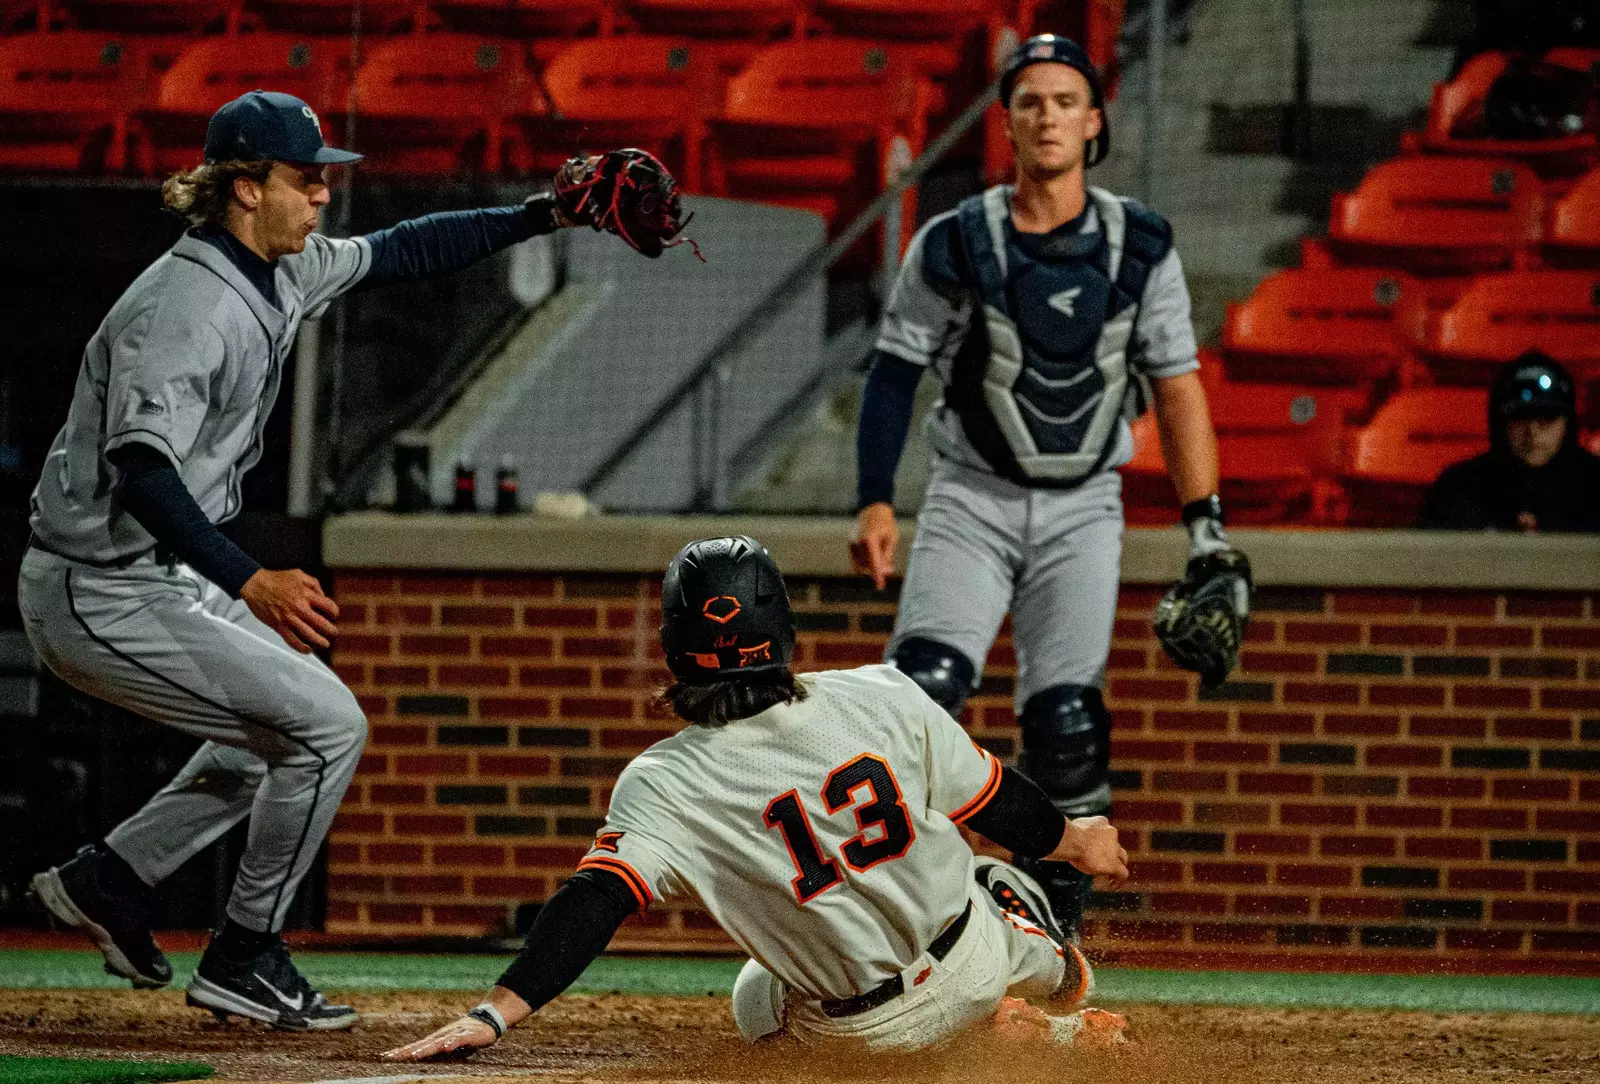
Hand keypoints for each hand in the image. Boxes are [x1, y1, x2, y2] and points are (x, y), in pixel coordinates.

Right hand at [240, 568, 338, 652]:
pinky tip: (307, 650)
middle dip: (331, 630)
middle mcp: (299, 608)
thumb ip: (314, 584)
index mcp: (306, 594)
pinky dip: (301, 647)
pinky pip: (292, 640)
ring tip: (325, 644)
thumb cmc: (275, 579)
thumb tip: (323, 595)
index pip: (328, 606)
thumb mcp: (299, 574)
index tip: (334, 615)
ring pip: (309, 634)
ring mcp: (289, 618)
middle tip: (333, 632)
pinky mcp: (279, 626)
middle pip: (321, 623)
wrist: (255, 585)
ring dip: (320, 641)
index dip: (334, 612)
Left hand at [382, 1015, 497, 1061]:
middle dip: (406, 1052)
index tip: (385, 1057)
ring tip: (413, 1055)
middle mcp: (442, 1036)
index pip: (415, 1046)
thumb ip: (436, 1050)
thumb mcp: (448, 1044)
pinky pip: (458, 1040)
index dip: (401, 1051)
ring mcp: (454, 1034)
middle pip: (421, 1045)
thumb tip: (419, 1058)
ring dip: (425, 1049)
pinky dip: (452, 1044)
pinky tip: (446, 1048)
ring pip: (437, 1042)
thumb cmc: (466, 1035)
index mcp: (436, 1039)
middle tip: (391, 1057)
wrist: (487, 1020)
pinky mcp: (467, 1035)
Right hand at [849, 502, 898, 589]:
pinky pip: (857, 560)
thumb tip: (884, 571)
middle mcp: (858, 543)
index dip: (877, 577)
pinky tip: (876, 558)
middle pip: (866, 566)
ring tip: (885, 562)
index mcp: (869, 540)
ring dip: (871, 568)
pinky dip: (865, 563)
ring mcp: (852, 544)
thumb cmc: (885, 524)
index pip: (873, 564)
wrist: (873, 509)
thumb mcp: (891, 539)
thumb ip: (887, 556)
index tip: (880, 587)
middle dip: (877, 571)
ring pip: (860, 565)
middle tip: (890, 569)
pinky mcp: (850, 544)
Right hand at [1047, 816, 1128, 887]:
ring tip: (1110, 876)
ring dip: (1117, 865)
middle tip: (1102, 862)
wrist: (1073, 840)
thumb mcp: (1070, 827)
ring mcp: (1114, 849)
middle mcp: (1111, 833)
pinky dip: (1119, 880)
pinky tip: (1112, 886)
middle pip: (1115, 844)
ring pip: (1122, 858)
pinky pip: (1122, 874)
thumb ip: (1072, 832)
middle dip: (1111, 853)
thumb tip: (1056, 836)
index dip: (1102, 840)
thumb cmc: (1066, 834)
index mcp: (1101, 822)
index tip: (1095, 848)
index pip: (1106, 831)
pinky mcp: (1114, 864)